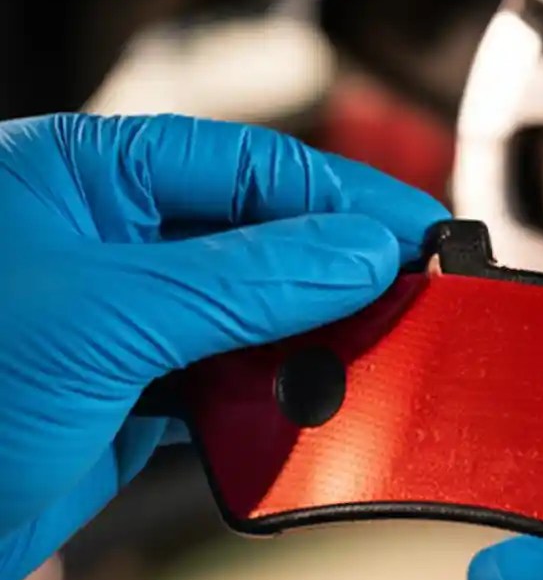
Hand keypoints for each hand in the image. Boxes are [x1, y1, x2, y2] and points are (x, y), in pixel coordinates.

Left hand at [0, 113, 447, 579]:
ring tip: (372, 360)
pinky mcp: (135, 395)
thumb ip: (245, 280)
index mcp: (85, 175)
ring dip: (313, 346)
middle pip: (263, 238)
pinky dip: (274, 408)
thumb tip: (358, 253)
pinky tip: (305, 414)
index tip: (418, 234)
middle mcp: (110, 241)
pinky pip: (234, 387)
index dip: (344, 200)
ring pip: (258, 315)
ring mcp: (126, 321)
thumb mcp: (104, 316)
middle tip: (418, 298)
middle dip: (341, 272)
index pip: (250, 164)